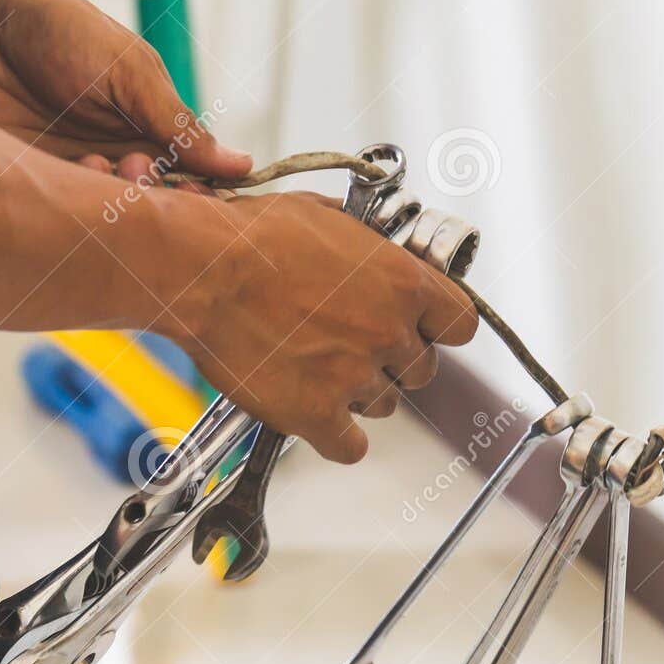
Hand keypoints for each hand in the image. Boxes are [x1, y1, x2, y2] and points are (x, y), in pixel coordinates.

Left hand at [0, 0, 249, 182]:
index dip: (201, 193)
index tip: (196, 193)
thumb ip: (178, 124)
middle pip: (154, 201)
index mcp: (154, 127)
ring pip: (112, 209)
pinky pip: (66, 206)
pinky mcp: (38, 176)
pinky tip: (76, 167)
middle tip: (136, 170)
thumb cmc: (68, 32)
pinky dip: (77, 196)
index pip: (193, 176)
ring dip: (114, 195)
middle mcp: (121, 152)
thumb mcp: (132, 73)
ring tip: (102, 164)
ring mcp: (80, 166)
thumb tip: (242, 164)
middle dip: (152, 195)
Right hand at [171, 192, 479, 462]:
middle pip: (422, 370)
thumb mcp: (327, 216)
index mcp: (403, 282)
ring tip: (318, 367)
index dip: (439, 328)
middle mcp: (389, 333)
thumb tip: (376, 247)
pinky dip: (337, 437)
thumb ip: (368, 244)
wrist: (202, 269)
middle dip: (393, 360)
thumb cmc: (253, 237)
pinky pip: (350, 446)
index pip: (461, 325)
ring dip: (359, 392)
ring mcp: (355, 377)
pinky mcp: (316, 414)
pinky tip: (318, 415)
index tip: (423, 328)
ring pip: (384, 405)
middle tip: (353, 344)